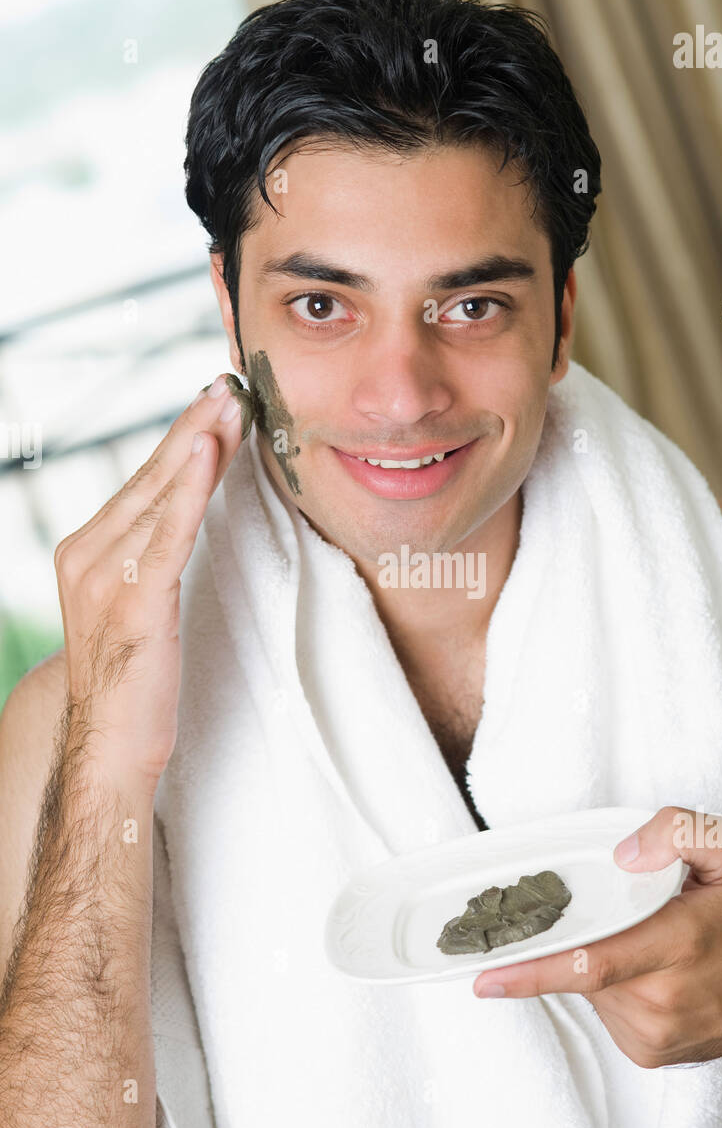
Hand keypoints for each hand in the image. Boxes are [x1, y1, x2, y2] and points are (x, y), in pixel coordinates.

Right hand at [54, 373, 247, 791]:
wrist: (110, 744)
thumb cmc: (135, 679)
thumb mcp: (139, 605)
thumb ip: (151, 558)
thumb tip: (186, 515)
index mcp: (84, 551)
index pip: (142, 483)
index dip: (182, 440)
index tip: (214, 400)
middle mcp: (86, 555)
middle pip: (150, 478)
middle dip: (194, 427)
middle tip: (230, 383)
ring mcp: (105, 577)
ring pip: (160, 495)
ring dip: (199, 444)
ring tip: (231, 404)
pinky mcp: (136, 602)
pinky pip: (168, 533)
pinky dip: (188, 489)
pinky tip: (209, 450)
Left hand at [473, 806, 721, 1066]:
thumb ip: (681, 832)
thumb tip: (624, 852)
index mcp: (682, 944)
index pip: (593, 961)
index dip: (534, 968)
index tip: (484, 973)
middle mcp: (664, 998)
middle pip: (584, 968)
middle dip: (565, 940)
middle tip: (554, 918)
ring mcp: (653, 1033)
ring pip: (590, 987)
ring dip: (595, 958)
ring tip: (638, 938)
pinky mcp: (647, 1053)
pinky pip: (604, 1008)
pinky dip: (609, 983)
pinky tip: (643, 969)